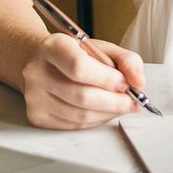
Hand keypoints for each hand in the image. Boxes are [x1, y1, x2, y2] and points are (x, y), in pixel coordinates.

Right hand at [21, 33, 145, 128]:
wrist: (38, 60)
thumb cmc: (74, 54)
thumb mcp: (100, 47)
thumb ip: (126, 60)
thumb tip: (139, 82)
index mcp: (53, 47)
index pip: (79, 67)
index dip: (107, 79)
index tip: (126, 83)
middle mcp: (38, 72)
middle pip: (81, 96)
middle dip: (114, 102)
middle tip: (131, 101)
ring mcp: (34, 97)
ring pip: (79, 116)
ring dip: (107, 114)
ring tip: (121, 106)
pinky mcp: (36, 116)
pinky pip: (73, 126)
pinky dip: (95, 121)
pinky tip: (104, 112)